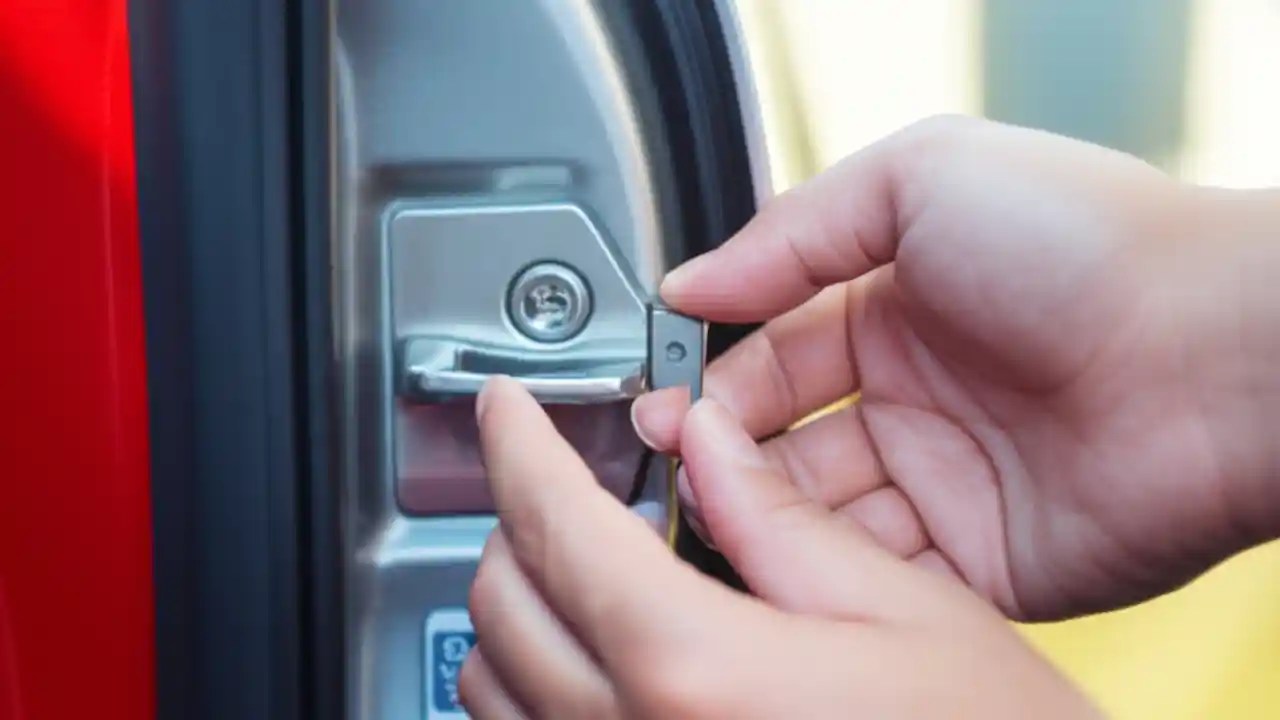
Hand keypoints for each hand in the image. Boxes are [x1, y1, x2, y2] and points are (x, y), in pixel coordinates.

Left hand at [460, 377, 1098, 719]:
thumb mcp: (909, 612)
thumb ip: (782, 519)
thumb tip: (709, 442)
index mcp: (700, 670)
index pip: (555, 525)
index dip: (518, 442)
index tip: (506, 408)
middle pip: (502, 600)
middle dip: (519, 518)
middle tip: (572, 480)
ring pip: (491, 683)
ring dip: (521, 603)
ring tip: (588, 563)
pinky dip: (535, 682)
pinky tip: (602, 653)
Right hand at [633, 115, 1279, 619]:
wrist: (1212, 357)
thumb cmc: (1087, 246)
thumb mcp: (915, 178)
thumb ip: (788, 232)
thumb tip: (689, 283)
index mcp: (895, 308)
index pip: (772, 354)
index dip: (714, 376)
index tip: (666, 394)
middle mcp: (916, 398)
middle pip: (780, 443)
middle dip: (720, 451)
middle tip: (675, 454)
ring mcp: (944, 482)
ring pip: (813, 517)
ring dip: (757, 513)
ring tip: (714, 501)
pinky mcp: (977, 561)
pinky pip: (873, 579)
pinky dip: (820, 574)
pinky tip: (779, 551)